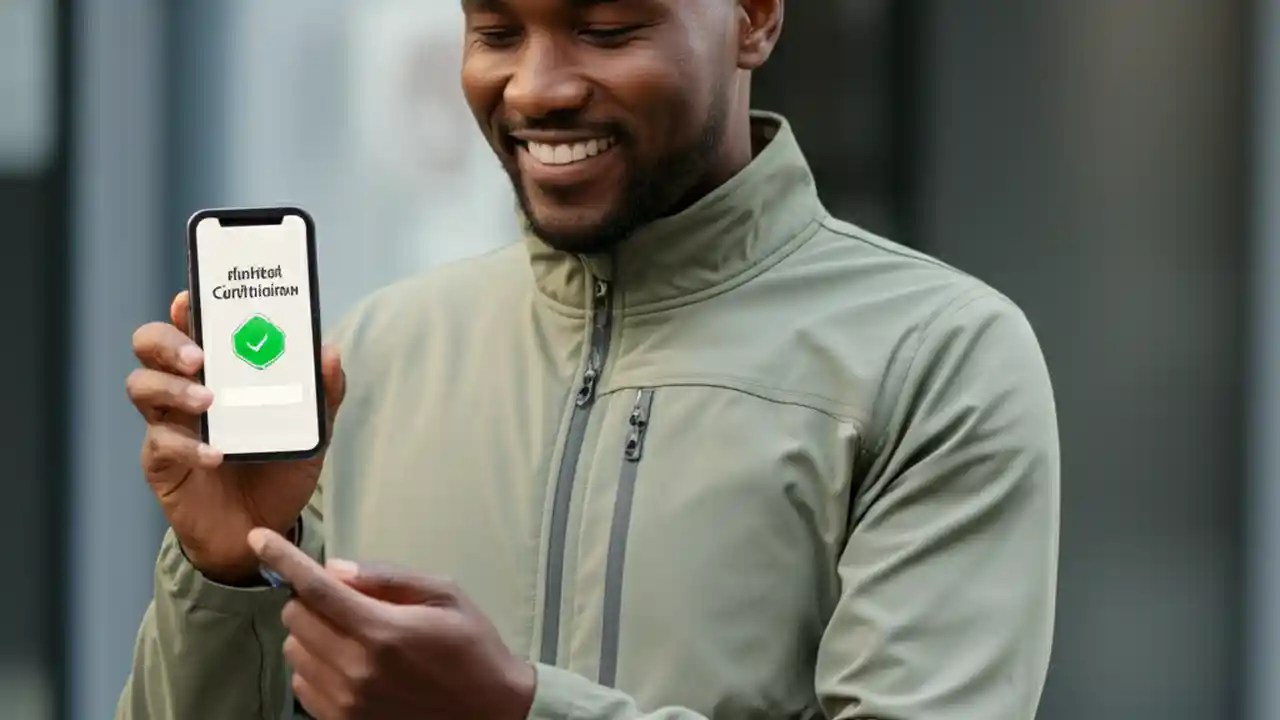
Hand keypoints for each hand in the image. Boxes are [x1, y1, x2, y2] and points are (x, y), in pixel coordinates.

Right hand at [126, 291, 345, 583]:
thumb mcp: (312, 429)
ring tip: (209, 401)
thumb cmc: (280, 467)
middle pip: (149, 345)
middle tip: (199, 356)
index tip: (193, 297)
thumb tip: (329, 351)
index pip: (190, 324)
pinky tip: (216, 454)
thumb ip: (324, 393)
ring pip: (142, 386)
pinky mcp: (161, 461)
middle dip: (168, 341)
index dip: (186, 306)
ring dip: (173, 388)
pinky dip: (189, 446)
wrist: (261, 527)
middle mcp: (185, 388)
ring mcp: (169, 422)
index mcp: (219, 369)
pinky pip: (161, 443)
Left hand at [248, 528, 536, 719]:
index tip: (259, 538)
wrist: (489, 712)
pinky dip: (314, 665)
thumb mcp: (444, 594)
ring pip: (295, 649)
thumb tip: (335, 568)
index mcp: (383, 631)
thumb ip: (388, 578)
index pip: (316, 588)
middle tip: (345, 597)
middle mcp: (357, 669)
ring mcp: (347, 701)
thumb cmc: (472, 647)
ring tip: (351, 633)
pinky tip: (347, 662)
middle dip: (310, 596)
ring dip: (312, 632)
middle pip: (297, 616)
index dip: (283, 559)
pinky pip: (301, 684)